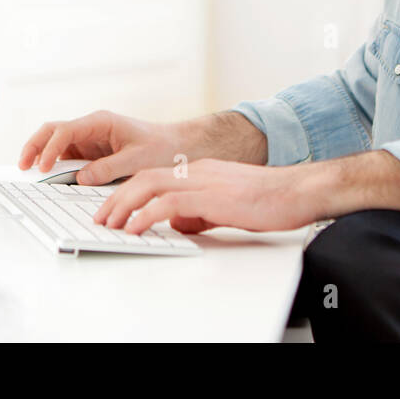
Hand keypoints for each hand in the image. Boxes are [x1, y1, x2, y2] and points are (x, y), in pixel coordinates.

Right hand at [17, 110, 187, 184]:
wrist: (176, 147)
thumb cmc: (160, 148)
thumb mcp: (137, 160)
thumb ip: (108, 169)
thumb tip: (81, 178)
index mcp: (100, 122)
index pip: (66, 130)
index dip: (50, 148)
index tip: (43, 167)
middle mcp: (90, 128)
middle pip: (52, 131)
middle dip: (34, 146)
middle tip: (22, 166)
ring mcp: (88, 141)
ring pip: (55, 144)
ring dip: (42, 156)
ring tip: (30, 174)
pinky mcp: (90, 154)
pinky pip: (67, 158)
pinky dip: (56, 167)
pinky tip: (49, 180)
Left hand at [92, 158, 319, 234]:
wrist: (298, 191)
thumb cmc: (269, 200)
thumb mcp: (224, 206)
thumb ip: (198, 212)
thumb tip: (177, 224)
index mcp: (199, 171)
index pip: (153, 176)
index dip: (128, 191)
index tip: (111, 208)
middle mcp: (196, 170)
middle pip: (143, 177)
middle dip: (117, 198)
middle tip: (102, 218)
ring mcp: (203, 180)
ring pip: (150, 186)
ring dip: (124, 206)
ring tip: (110, 224)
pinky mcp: (211, 196)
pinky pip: (169, 204)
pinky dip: (147, 215)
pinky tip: (136, 228)